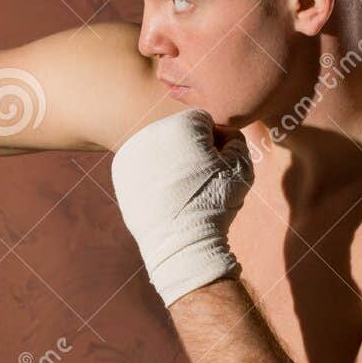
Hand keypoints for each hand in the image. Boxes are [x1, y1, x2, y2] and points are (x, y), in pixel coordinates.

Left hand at [110, 108, 254, 307]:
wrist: (181, 242)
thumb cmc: (215, 204)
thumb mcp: (242, 167)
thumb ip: (236, 139)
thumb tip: (222, 133)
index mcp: (181, 125)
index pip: (204, 120)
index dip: (216, 142)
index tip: (217, 165)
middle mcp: (150, 132)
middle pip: (179, 130)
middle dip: (191, 148)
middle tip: (199, 177)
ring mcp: (131, 152)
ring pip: (159, 146)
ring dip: (171, 159)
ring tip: (182, 187)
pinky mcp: (120, 171)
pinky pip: (142, 163)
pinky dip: (152, 173)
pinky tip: (164, 193)